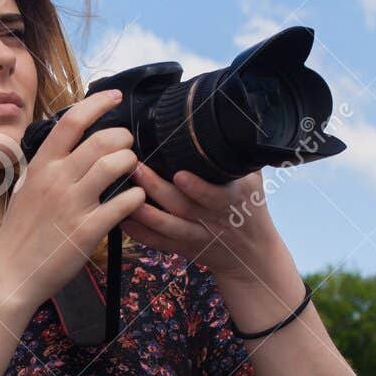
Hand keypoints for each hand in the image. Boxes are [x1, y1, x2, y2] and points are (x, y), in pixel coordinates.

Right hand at [0, 87, 146, 312]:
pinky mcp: (88, 230)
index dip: (97, 104)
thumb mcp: (26, 190)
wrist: (11, 274)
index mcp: (41, 167)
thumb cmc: (19, 234)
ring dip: (131, 162)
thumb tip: (67, 147)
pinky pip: (124, 203)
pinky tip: (134, 199)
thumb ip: (46, 167)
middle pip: (102, 140)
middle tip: (127, 146)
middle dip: (123, 137)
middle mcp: (57, 180)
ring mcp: (73, 204)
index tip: (114, 97)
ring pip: (116, 166)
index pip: (71, 122)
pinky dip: (135, 196)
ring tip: (131, 169)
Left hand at [119, 163, 286, 281]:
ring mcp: (196, 236)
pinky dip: (138, 232)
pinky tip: (121, 217)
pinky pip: (156, 242)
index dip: (198, 188)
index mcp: (234, 199)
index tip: (179, 174)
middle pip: (183, 207)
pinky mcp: (182, 248)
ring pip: (166, 227)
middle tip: (136, 167)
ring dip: (143, 211)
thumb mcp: (254, 181)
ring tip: (121, 191)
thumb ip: (239, 156)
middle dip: (157, 188)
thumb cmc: (251, 209)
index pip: (217, 195)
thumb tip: (228, 121)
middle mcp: (213, 219)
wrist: (252, 254)